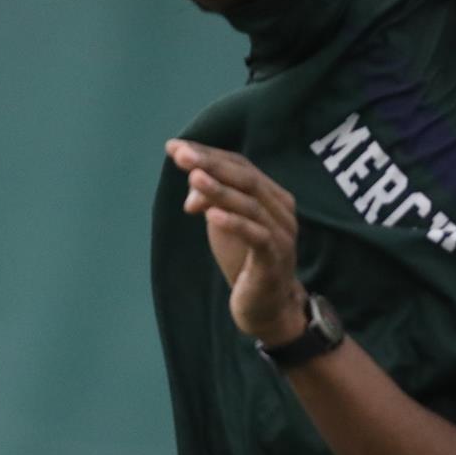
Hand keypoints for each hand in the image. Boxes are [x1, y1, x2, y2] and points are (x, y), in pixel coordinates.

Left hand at [166, 140, 307, 343]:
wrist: (268, 307)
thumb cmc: (245, 261)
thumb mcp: (224, 226)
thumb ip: (211, 201)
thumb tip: (191, 184)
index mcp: (271, 197)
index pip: (240, 166)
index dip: (208, 154)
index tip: (175, 147)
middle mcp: (280, 211)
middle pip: (247, 178)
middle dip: (211, 164)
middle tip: (181, 155)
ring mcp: (280, 235)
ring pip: (250, 205)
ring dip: (220, 190)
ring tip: (194, 177)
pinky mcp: (273, 260)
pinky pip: (256, 237)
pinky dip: (234, 224)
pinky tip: (211, 215)